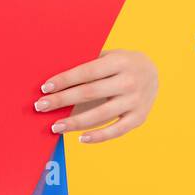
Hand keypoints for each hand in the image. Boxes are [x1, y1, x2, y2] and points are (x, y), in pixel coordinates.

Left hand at [34, 49, 157, 142]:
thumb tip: (56, 79)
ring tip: (55, 126)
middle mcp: (129, 81)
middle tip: (40, 106)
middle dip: (62, 100)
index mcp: (120, 61)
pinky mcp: (139, 117)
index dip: (64, 80)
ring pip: (100, 115)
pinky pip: (116, 131)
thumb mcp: (109, 56)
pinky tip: (80, 138)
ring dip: (74, 122)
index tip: (45, 88)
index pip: (86, 72)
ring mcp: (135, 101)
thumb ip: (88, 64)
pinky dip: (98, 136)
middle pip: (89, 93)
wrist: (154, 72)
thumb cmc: (120, 63)